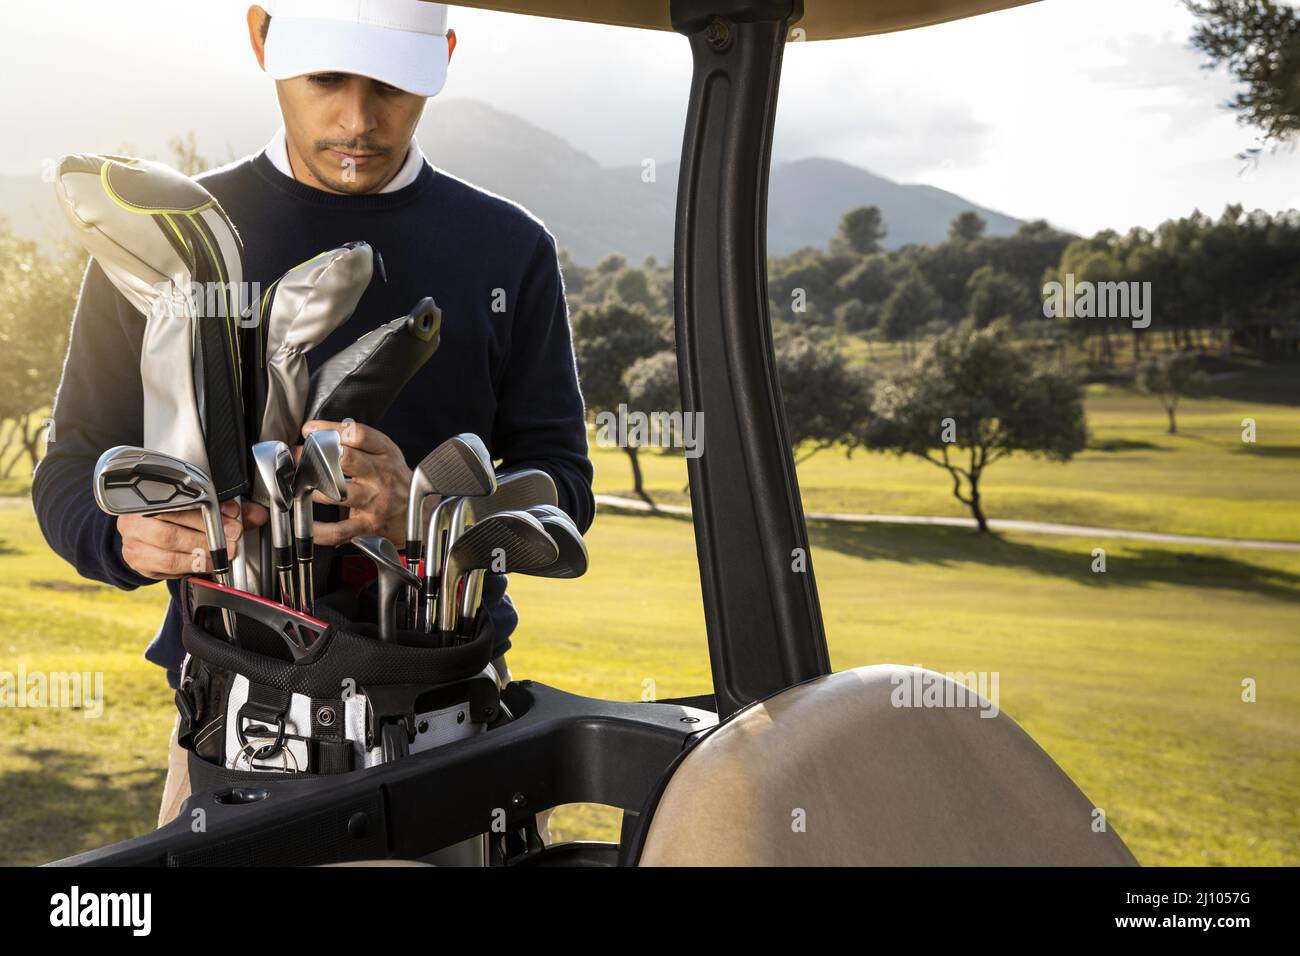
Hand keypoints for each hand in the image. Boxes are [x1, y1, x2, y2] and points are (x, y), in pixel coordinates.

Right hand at [118, 500, 265, 579]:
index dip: (205, 512)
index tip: (232, 516)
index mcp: (145, 498)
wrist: (147, 529)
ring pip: (168, 556)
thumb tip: (257, 514)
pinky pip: (166, 571)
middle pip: (169, 533)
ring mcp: (133, 546)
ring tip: (221, 556)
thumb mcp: (200, 503)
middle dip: (206, 539)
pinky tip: (206, 564)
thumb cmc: (175, 512)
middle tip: (231, 542)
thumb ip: (228, 508)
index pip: (175, 503)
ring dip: (201, 558)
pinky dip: (191, 568)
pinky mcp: (140, 565)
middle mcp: (133, 522)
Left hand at [301, 419, 411, 546]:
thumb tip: (320, 430)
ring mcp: (375, 501)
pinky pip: (340, 530)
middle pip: (346, 459)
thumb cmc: (395, 482)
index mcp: (385, 453)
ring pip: (339, 493)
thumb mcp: (386, 454)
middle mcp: (381, 475)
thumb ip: (359, 441)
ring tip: (298, 488)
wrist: (420, 515)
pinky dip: (319, 530)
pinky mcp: (369, 525)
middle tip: (297, 458)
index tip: (309, 431)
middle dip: (315, 456)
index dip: (329, 429)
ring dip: (312, 490)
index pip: (358, 434)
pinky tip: (306, 525)